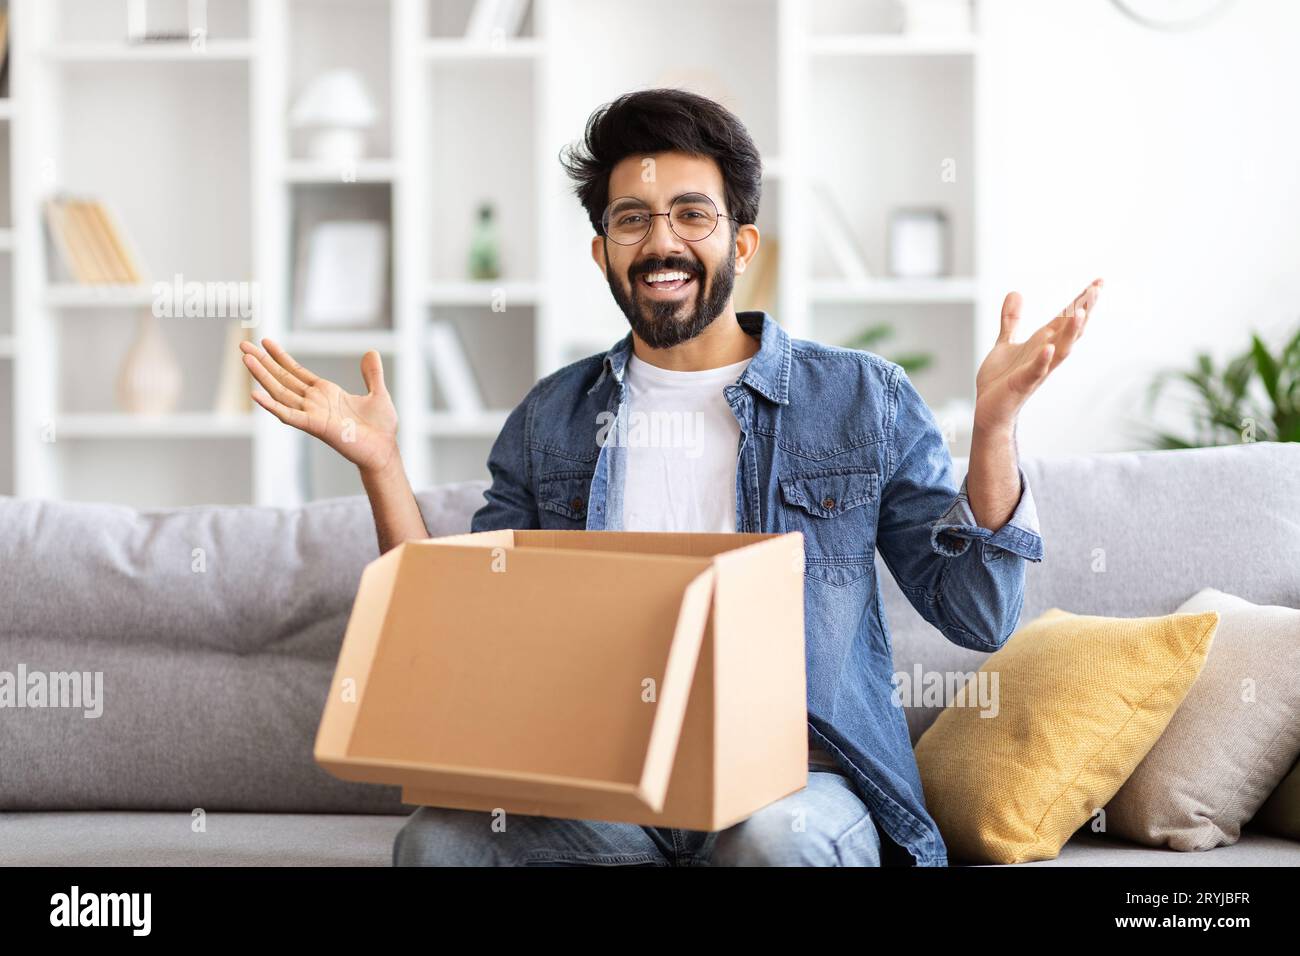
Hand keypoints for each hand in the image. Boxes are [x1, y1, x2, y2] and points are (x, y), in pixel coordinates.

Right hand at [240, 338, 399, 473]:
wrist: (385, 450)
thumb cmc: (381, 428)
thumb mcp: (378, 393)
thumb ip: (372, 374)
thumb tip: (371, 352)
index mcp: (326, 393)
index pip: (297, 371)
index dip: (281, 357)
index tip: (265, 341)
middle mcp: (314, 402)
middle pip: (282, 378)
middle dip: (263, 362)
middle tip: (242, 344)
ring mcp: (312, 414)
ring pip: (280, 392)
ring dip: (262, 376)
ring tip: (246, 358)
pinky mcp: (315, 426)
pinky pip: (289, 415)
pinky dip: (272, 406)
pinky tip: (256, 394)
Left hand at [974, 278, 1103, 431]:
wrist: (990, 410)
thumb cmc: (1001, 380)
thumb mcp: (1005, 343)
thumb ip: (1012, 320)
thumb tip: (1016, 293)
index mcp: (1042, 343)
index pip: (1066, 318)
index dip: (1081, 301)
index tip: (1098, 282)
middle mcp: (1046, 354)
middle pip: (1071, 330)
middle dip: (1083, 310)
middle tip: (1097, 289)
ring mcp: (1037, 369)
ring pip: (1061, 349)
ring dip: (1071, 332)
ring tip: (1081, 312)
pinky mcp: (1023, 383)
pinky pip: (1036, 370)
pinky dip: (1044, 359)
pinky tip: (1049, 347)